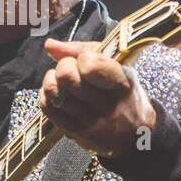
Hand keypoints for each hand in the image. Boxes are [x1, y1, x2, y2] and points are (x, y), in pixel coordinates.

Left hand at [39, 38, 156, 159]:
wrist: (133, 135)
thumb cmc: (124, 94)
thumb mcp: (118, 67)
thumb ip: (85, 50)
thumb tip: (50, 45)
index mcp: (122, 84)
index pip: (89, 65)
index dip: (83, 58)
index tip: (89, 61)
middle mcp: (106, 105)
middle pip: (65, 75)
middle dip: (65, 66)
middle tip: (74, 71)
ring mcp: (89, 121)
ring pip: (53, 90)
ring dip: (55, 81)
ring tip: (66, 83)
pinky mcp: (74, 132)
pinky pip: (46, 106)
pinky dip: (49, 95)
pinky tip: (60, 94)